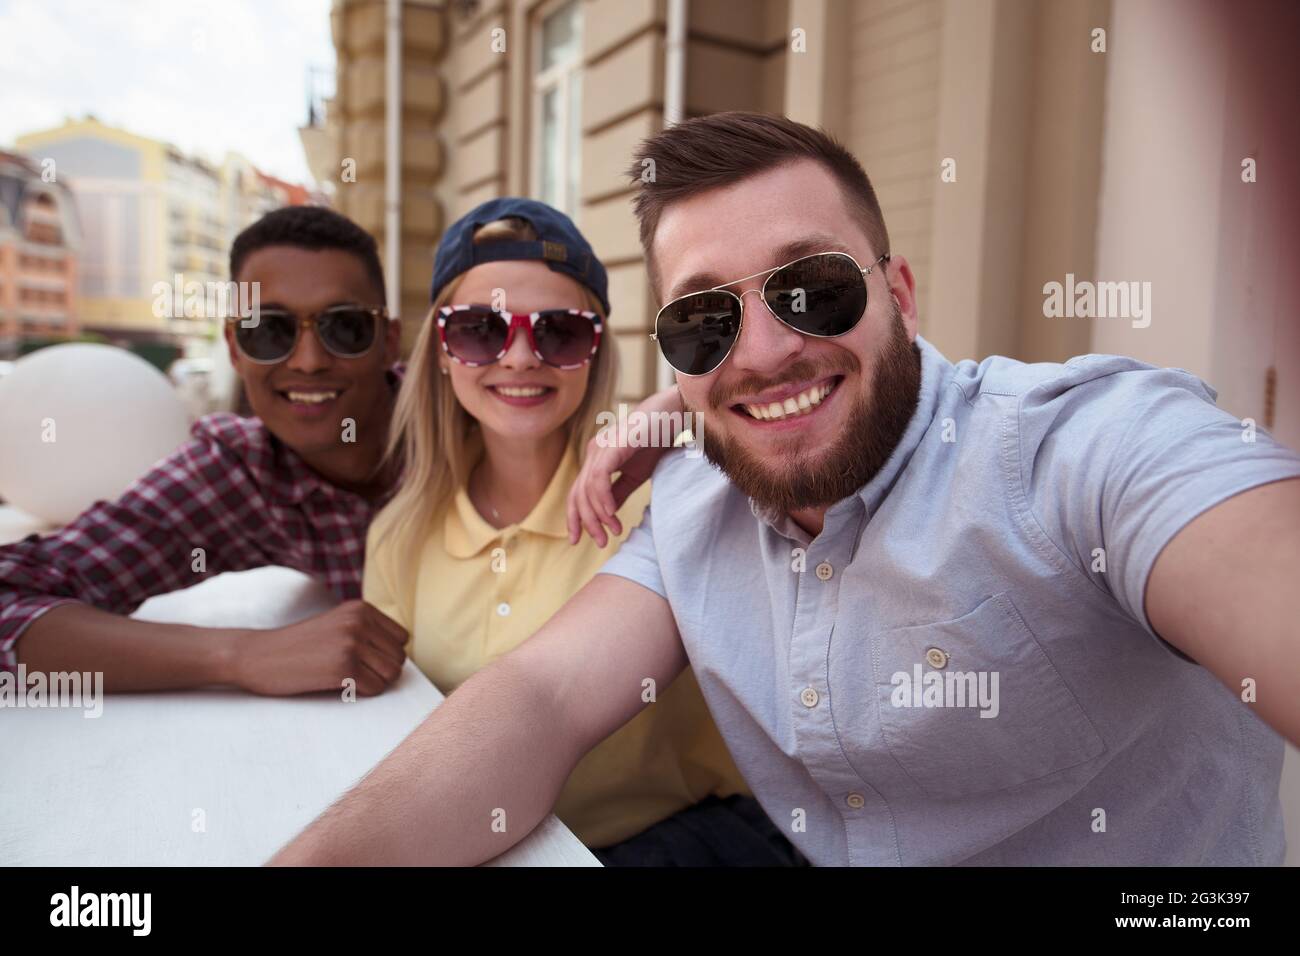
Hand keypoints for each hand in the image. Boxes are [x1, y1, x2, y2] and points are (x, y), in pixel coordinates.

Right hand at [231, 600, 407, 696]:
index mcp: (360, 608)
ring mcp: (351, 642)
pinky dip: (362, 693)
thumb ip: (366, 632)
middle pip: (399, 657)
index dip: (386, 655)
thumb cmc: (298, 647)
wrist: (257, 656)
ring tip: (347, 679)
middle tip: (354, 674)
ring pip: (391, 674)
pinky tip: (338, 685)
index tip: (363, 661)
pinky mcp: (343, 666)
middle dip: (382, 671)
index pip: (401, 638)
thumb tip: (402, 656)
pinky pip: (375, 687)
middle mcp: (359, 621)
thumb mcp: (336, 625)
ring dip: (374, 683)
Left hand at [566, 386, 682, 546]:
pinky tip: (610, 513)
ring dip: (598, 515)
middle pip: (578, 495)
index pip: (577, 493)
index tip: (579, 541)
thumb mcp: (635, 475)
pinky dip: (602, 498)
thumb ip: (618, 493)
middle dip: (586, 523)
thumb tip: (606, 516)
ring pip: (587, 490)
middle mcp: (593, 452)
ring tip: (613, 531)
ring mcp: (600, 447)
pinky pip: (599, 477)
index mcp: (596, 459)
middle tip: (601, 543)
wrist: (672, 417)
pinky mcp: (611, 446)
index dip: (575, 518)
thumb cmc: (654, 442)